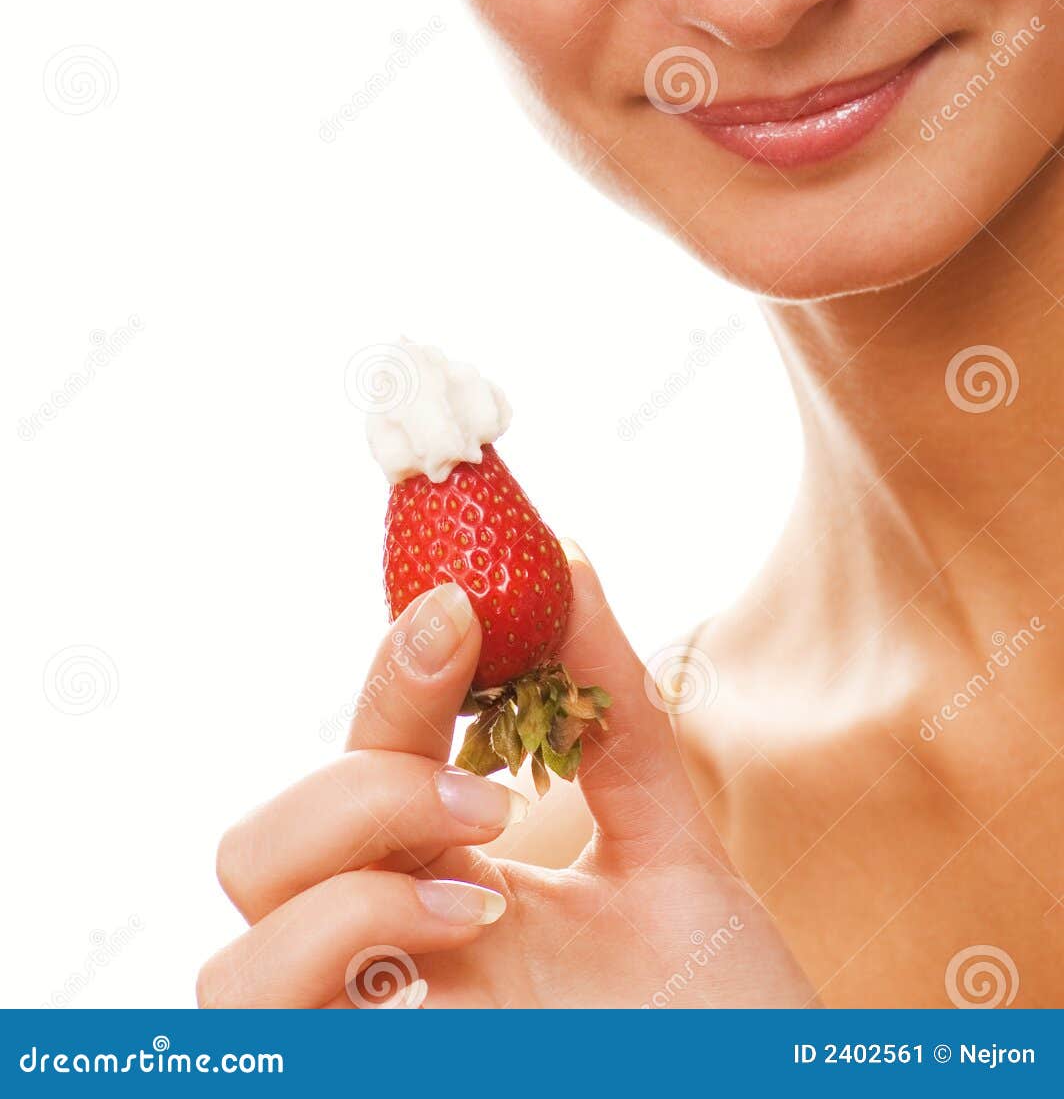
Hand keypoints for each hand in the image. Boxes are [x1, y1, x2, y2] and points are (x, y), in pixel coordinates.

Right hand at [198, 548, 816, 1007]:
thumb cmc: (720, 1017)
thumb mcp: (674, 851)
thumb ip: (615, 718)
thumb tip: (567, 560)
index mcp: (440, 884)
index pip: (363, 763)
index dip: (390, 677)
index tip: (458, 607)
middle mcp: (386, 964)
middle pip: (255, 855)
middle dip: (358, 793)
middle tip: (491, 801)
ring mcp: (373, 1038)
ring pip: (230, 965)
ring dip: (343, 899)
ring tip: (484, 895)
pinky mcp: (370, 1086)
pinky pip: (266, 1035)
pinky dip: (335, 969)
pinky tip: (454, 960)